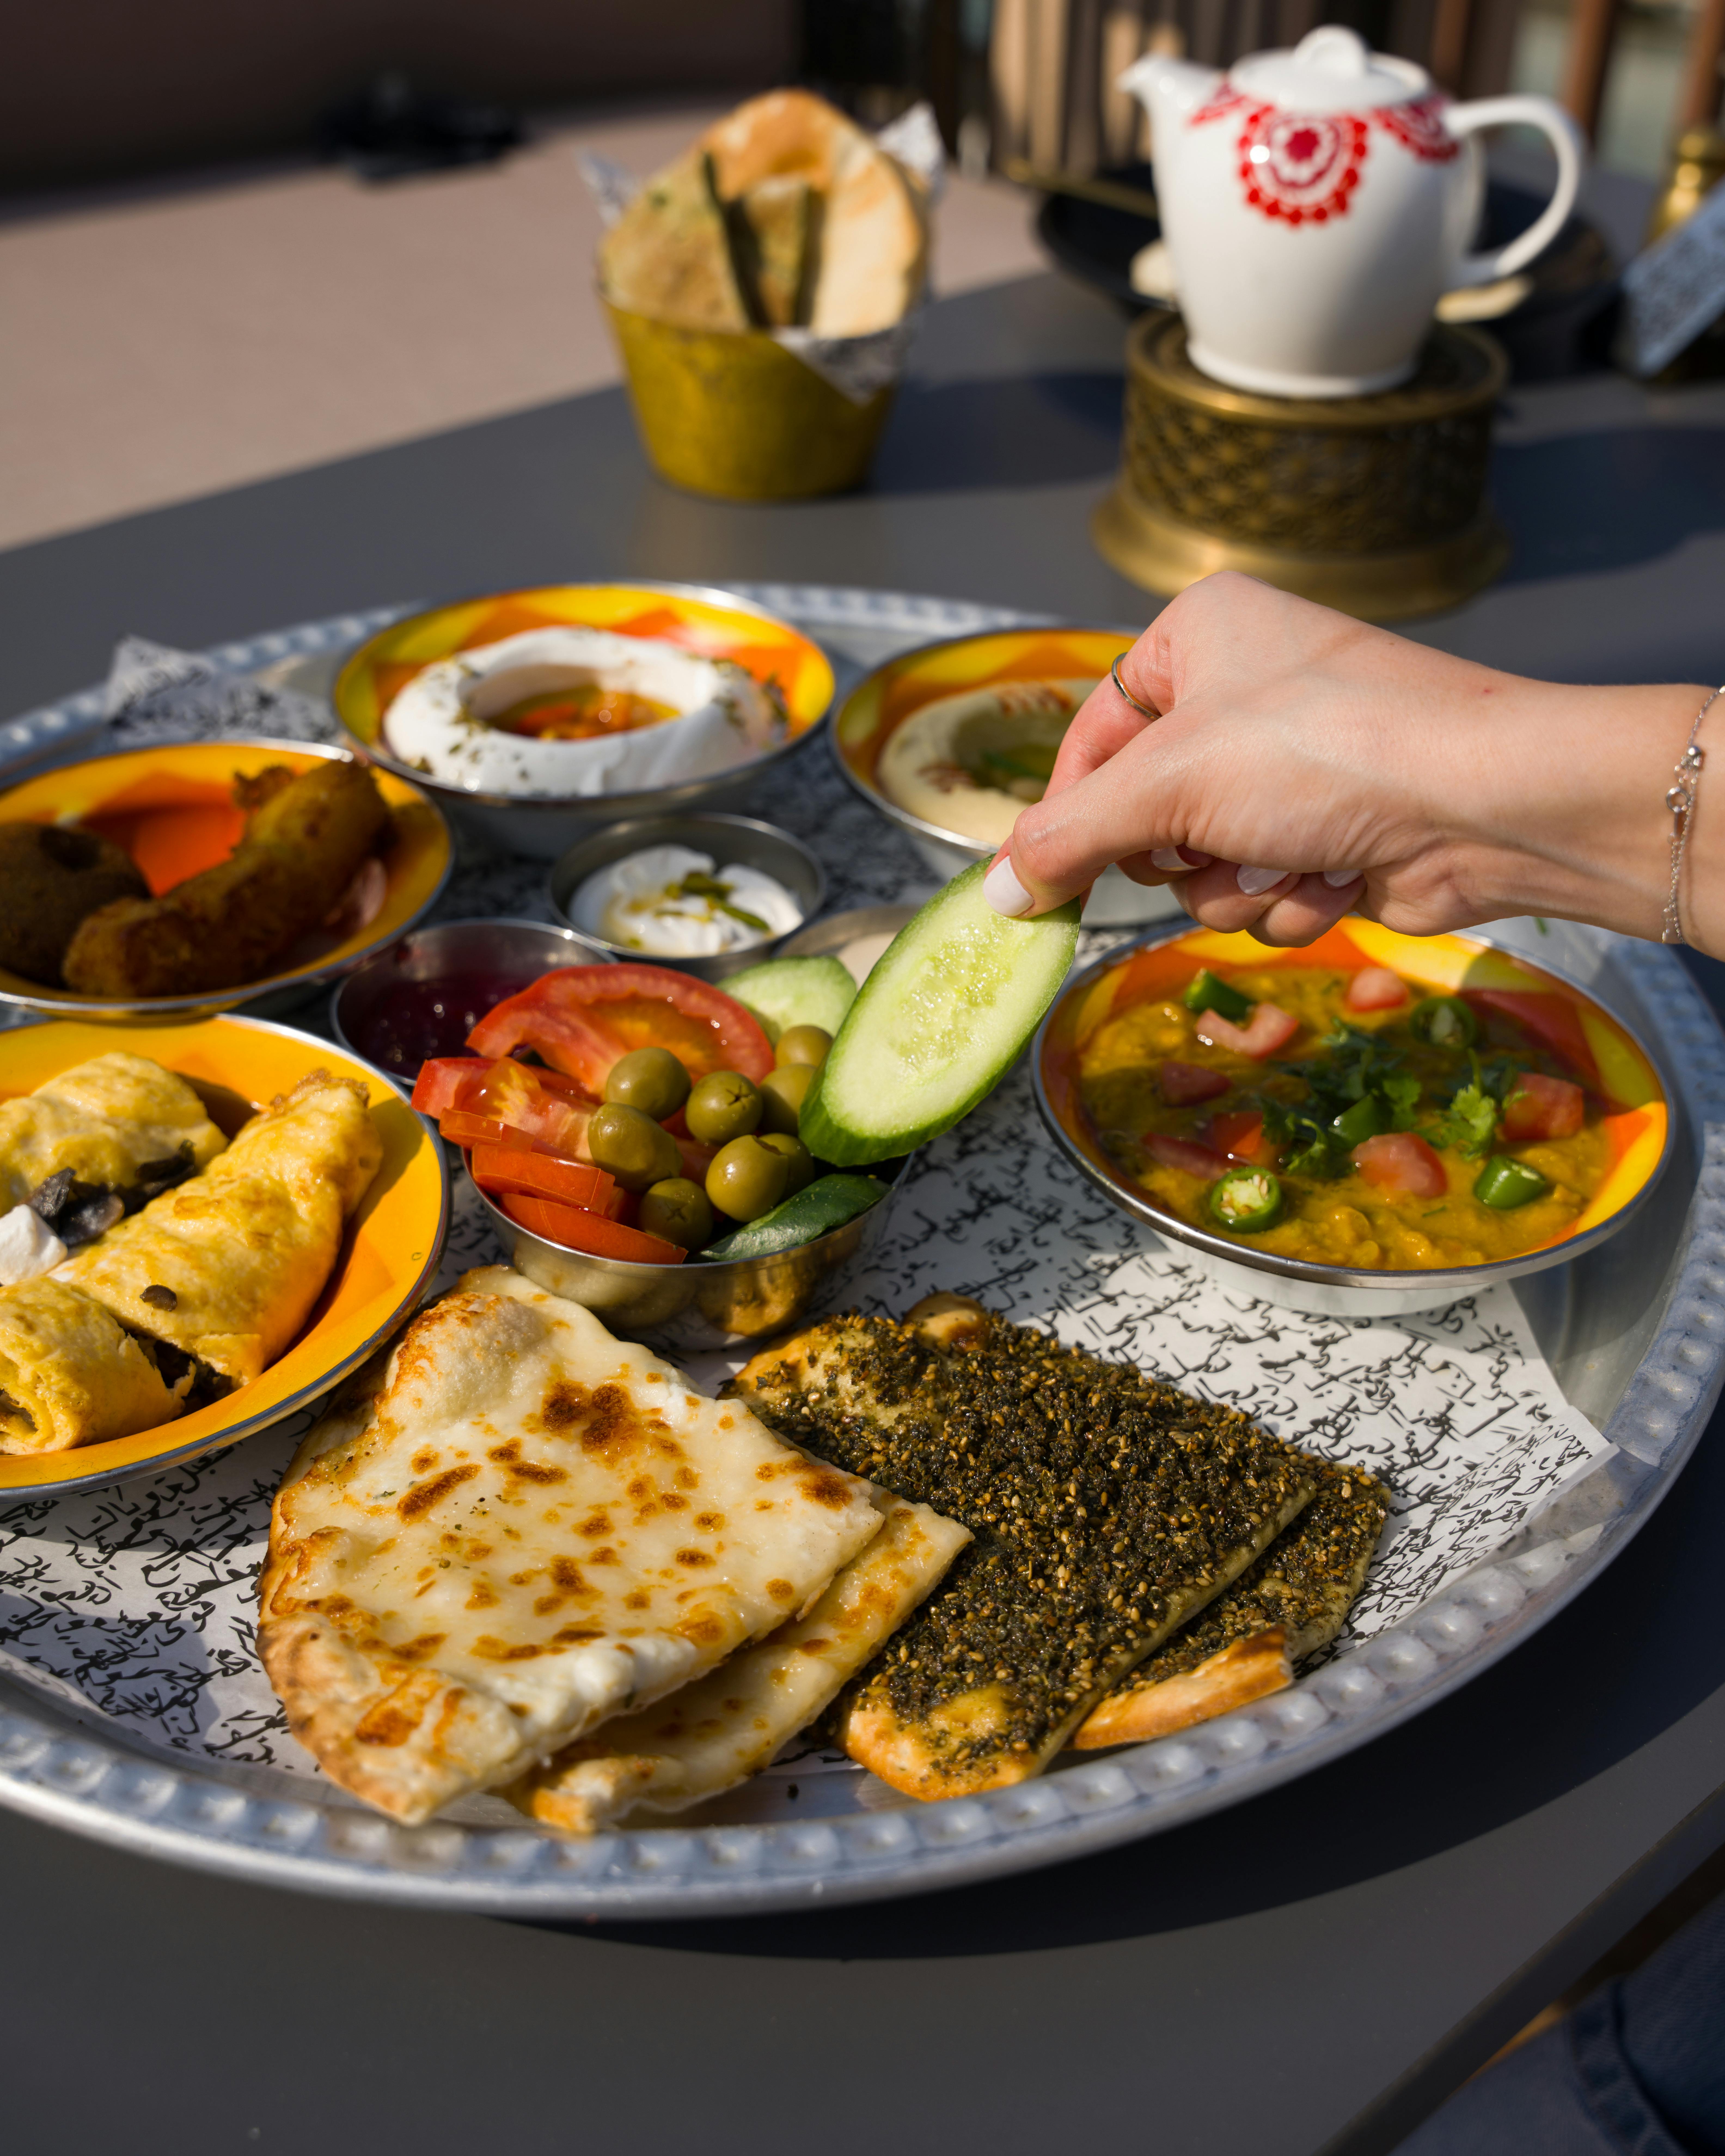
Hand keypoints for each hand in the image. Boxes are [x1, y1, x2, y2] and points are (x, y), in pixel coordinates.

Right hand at [982, 573, 1709, 950]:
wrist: (1484, 803)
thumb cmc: (1325, 753)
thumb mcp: (1168, 785)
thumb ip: (1067, 839)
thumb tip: (995, 894)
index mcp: (1199, 638)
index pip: (1091, 738)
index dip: (1073, 814)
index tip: (1048, 876)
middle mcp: (1243, 693)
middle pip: (1144, 814)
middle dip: (1182, 852)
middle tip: (1216, 837)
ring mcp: (1290, 768)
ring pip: (1202, 868)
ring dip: (1239, 884)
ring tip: (1295, 855)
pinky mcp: (1328, 833)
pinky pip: (1261, 890)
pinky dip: (1291, 898)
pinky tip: (1338, 875)